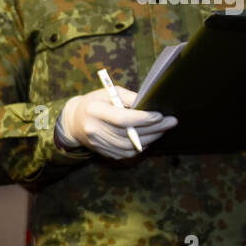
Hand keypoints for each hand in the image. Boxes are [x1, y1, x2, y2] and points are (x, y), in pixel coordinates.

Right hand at [58, 87, 176, 158]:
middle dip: (153, 128)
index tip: (160, 115)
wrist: (74, 121)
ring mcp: (97, 143)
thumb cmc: (96, 102)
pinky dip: (140, 147)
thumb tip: (150, 105)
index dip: (142, 118)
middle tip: (171, 122)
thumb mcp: (109, 92)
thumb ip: (129, 97)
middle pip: (128, 133)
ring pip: (129, 146)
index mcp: (94, 110)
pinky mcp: (102, 152)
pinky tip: (149, 139)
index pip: (121, 118)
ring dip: (150, 138)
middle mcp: (93, 129)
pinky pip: (125, 153)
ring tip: (163, 130)